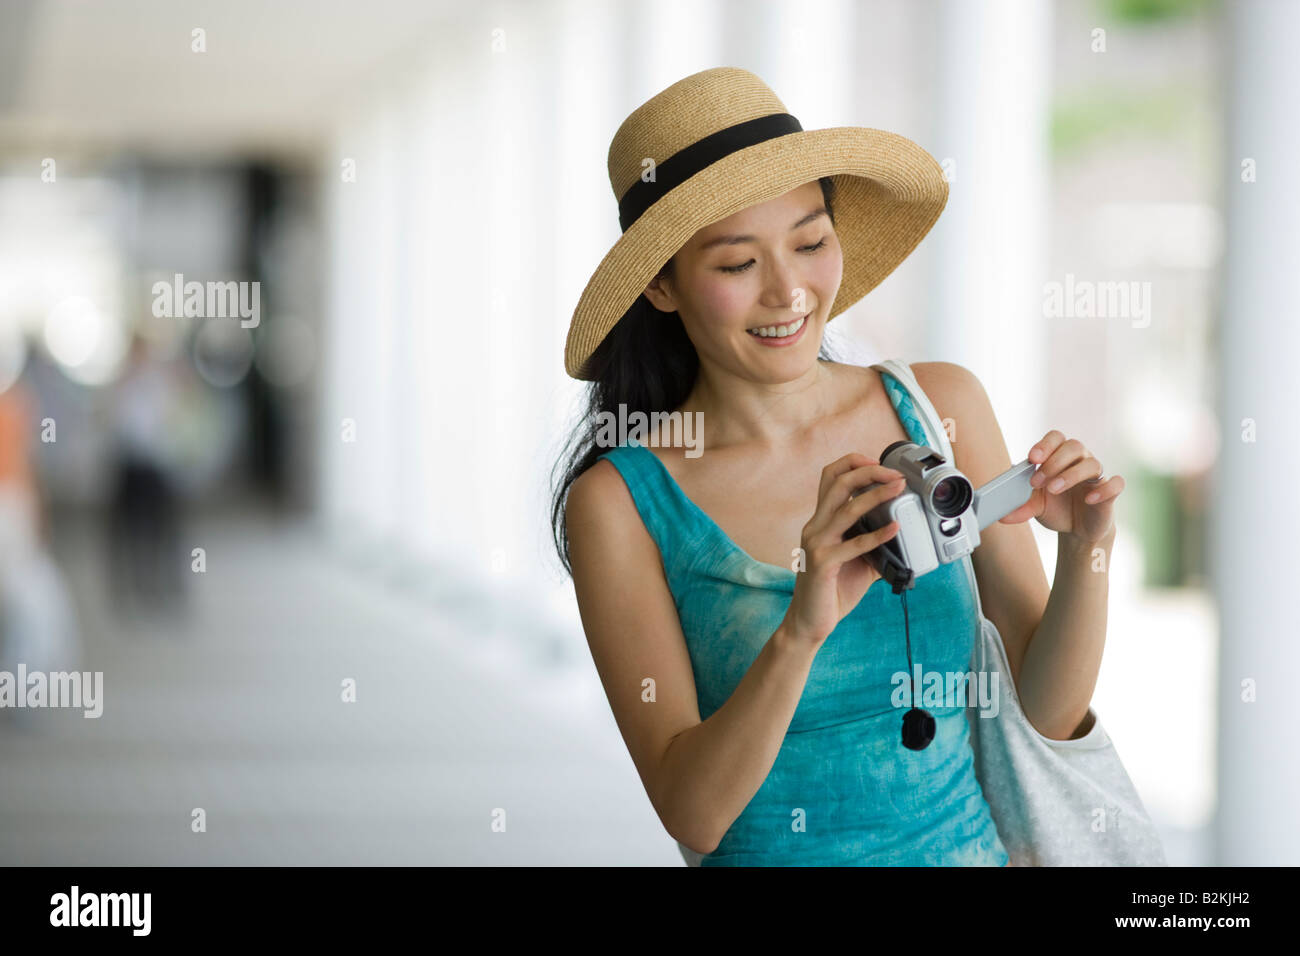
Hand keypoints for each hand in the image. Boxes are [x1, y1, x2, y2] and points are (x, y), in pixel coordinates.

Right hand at [781, 453, 906, 646]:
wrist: (809, 622)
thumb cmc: (831, 590)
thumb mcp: (857, 561)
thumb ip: (874, 544)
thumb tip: (906, 536)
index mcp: (821, 521)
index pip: (830, 477)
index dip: (853, 462)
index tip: (878, 462)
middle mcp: (815, 526)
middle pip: (837, 482)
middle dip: (868, 471)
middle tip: (895, 474)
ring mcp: (816, 543)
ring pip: (846, 508)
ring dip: (876, 495)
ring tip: (899, 488)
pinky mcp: (822, 563)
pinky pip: (853, 544)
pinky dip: (877, 535)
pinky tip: (895, 529)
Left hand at [998, 430, 1122, 544]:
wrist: (1077, 530)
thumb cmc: (1056, 508)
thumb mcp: (1035, 507)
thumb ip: (1020, 507)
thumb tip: (1001, 516)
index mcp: (1059, 457)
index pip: (1055, 438)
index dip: (1044, 445)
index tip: (1032, 458)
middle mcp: (1079, 461)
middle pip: (1074, 446)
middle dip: (1054, 462)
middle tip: (1037, 481)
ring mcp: (1096, 477)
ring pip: (1092, 463)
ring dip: (1071, 475)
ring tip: (1054, 489)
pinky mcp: (1110, 493)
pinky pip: (1116, 483)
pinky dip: (1103, 489)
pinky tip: (1088, 499)